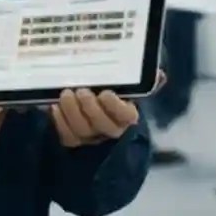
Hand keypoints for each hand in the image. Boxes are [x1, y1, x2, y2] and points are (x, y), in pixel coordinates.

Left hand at [48, 73, 163, 148]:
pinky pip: (66, 136)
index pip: (126, 116)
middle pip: (103, 126)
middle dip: (91, 109)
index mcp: (127, 116)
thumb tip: (161, 75)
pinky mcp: (73, 141)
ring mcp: (91, 138)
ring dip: (72, 112)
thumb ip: (143, 81)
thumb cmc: (111, 97)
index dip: (116, 107)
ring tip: (66, 94)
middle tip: (81, 91)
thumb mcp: (126, 87)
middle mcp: (111, 130)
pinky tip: (54, 107)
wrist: (90, 111)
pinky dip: (60, 121)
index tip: (106, 93)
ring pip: (82, 131)